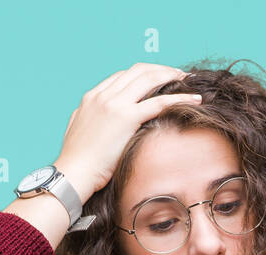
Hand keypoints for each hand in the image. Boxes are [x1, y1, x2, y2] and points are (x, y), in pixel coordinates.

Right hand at [55, 62, 201, 202]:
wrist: (72, 174)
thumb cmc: (75, 161)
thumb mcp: (77, 129)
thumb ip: (89, 117)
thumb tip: (99, 117)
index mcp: (92, 97)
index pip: (123, 75)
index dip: (145, 73)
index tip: (159, 79)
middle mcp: (104, 95)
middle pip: (139, 70)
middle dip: (162, 69)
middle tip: (178, 77)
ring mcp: (114, 104)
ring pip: (150, 78)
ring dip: (172, 77)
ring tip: (188, 83)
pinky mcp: (126, 118)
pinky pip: (159, 102)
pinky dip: (179, 97)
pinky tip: (193, 99)